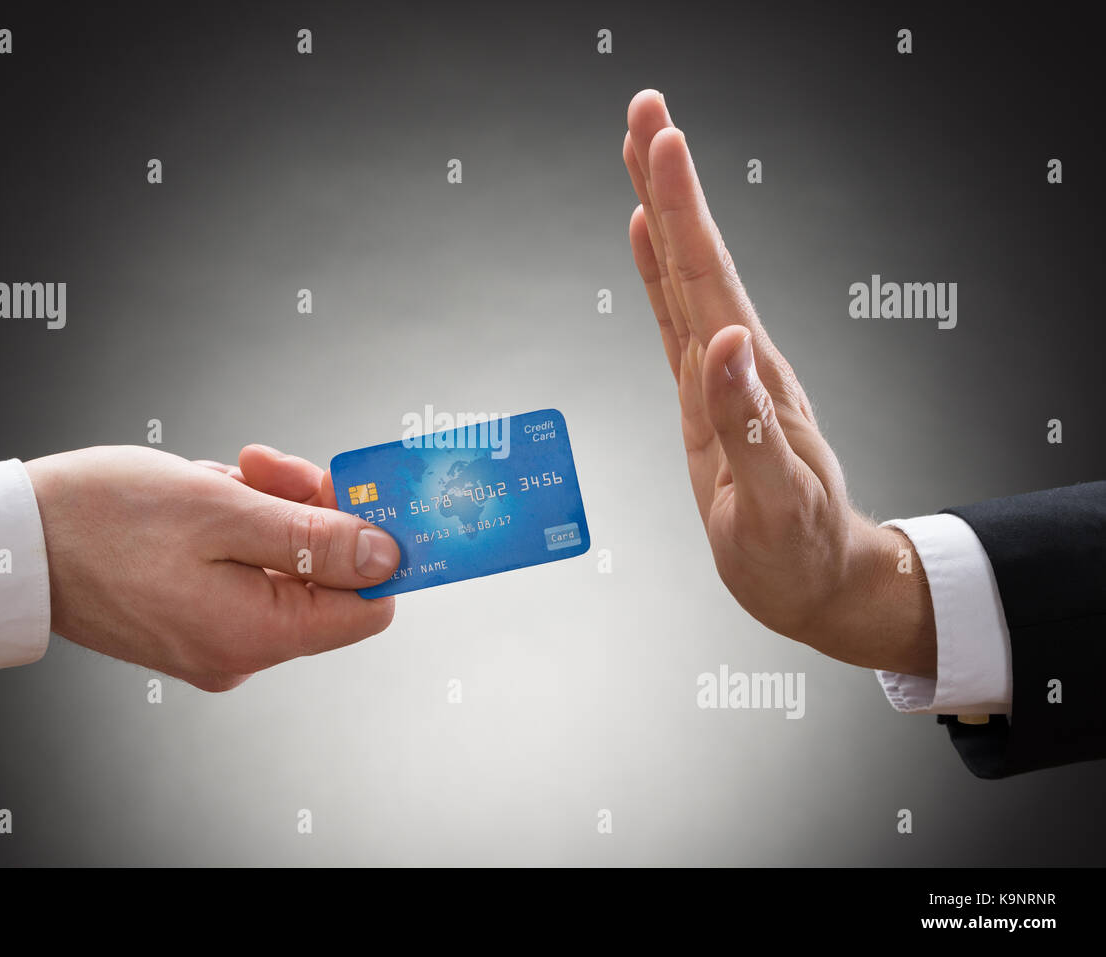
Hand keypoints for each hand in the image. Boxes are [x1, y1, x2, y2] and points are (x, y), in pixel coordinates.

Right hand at [23, 444, 398, 690]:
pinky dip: (236, 527)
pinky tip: (202, 498)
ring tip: (217, 479)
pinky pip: (244, 570)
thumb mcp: (223, 511)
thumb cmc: (102, 520)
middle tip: (262, 467)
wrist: (11, 543)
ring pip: (283, 564)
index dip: (374, 545)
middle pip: (324, 577)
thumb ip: (313, 538)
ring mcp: (215, 640)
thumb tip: (386, 557)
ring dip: (265, 509)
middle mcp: (242, 652)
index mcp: (256, 635)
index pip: (368, 606)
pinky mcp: (193, 621)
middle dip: (305, 510)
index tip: (359, 494)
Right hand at [623, 89, 935, 676]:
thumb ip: (747, 425)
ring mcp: (720, 377)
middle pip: (695, 258)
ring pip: (684, 279)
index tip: (660, 144)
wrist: (815, 580)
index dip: (680, 210)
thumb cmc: (795, 552)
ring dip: (663, 214)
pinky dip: (658, 275)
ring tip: (642, 154)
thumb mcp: (774, 503)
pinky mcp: (705, 399)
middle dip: (668, 184)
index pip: (708, 278)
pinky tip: (645, 242)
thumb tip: (725, 347)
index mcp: (748, 380)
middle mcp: (735, 364)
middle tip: (644, 113)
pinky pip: (676, 322)